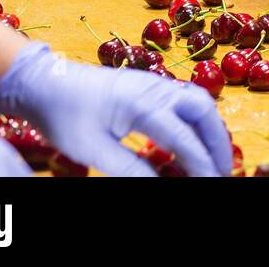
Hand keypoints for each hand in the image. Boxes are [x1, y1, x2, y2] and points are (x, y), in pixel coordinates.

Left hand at [0, 43, 231, 176]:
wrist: (45, 83)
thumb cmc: (64, 116)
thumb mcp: (92, 149)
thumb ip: (129, 168)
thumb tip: (160, 184)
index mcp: (142, 104)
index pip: (184, 137)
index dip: (200, 164)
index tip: (211, 183)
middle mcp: (156, 88)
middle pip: (204, 111)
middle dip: (218, 142)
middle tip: (223, 172)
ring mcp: (155, 84)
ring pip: (199, 101)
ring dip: (211, 129)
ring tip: (214, 158)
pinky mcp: (149, 86)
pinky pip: (186, 99)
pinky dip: (199, 120)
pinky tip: (193, 139)